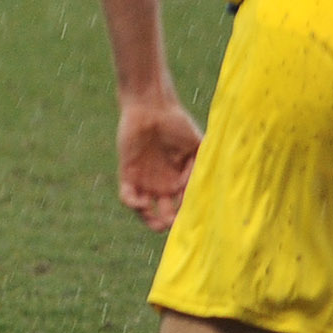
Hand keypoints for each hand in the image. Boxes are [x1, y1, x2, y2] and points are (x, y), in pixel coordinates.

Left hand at [117, 95, 202, 231]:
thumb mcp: (197, 146)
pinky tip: (142, 203)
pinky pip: (128, 196)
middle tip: (176, 225)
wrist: (151, 107)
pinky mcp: (128, 174)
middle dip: (171, 224)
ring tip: (159, 224)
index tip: (195, 218)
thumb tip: (205, 188)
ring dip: (150, 221)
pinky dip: (133, 204)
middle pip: (166, 214)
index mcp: (180, 180)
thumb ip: (203, 166)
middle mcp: (163, 184)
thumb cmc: (177, 123)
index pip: (185, 206)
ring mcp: (144, 181)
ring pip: (145, 211)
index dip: (189, 215)